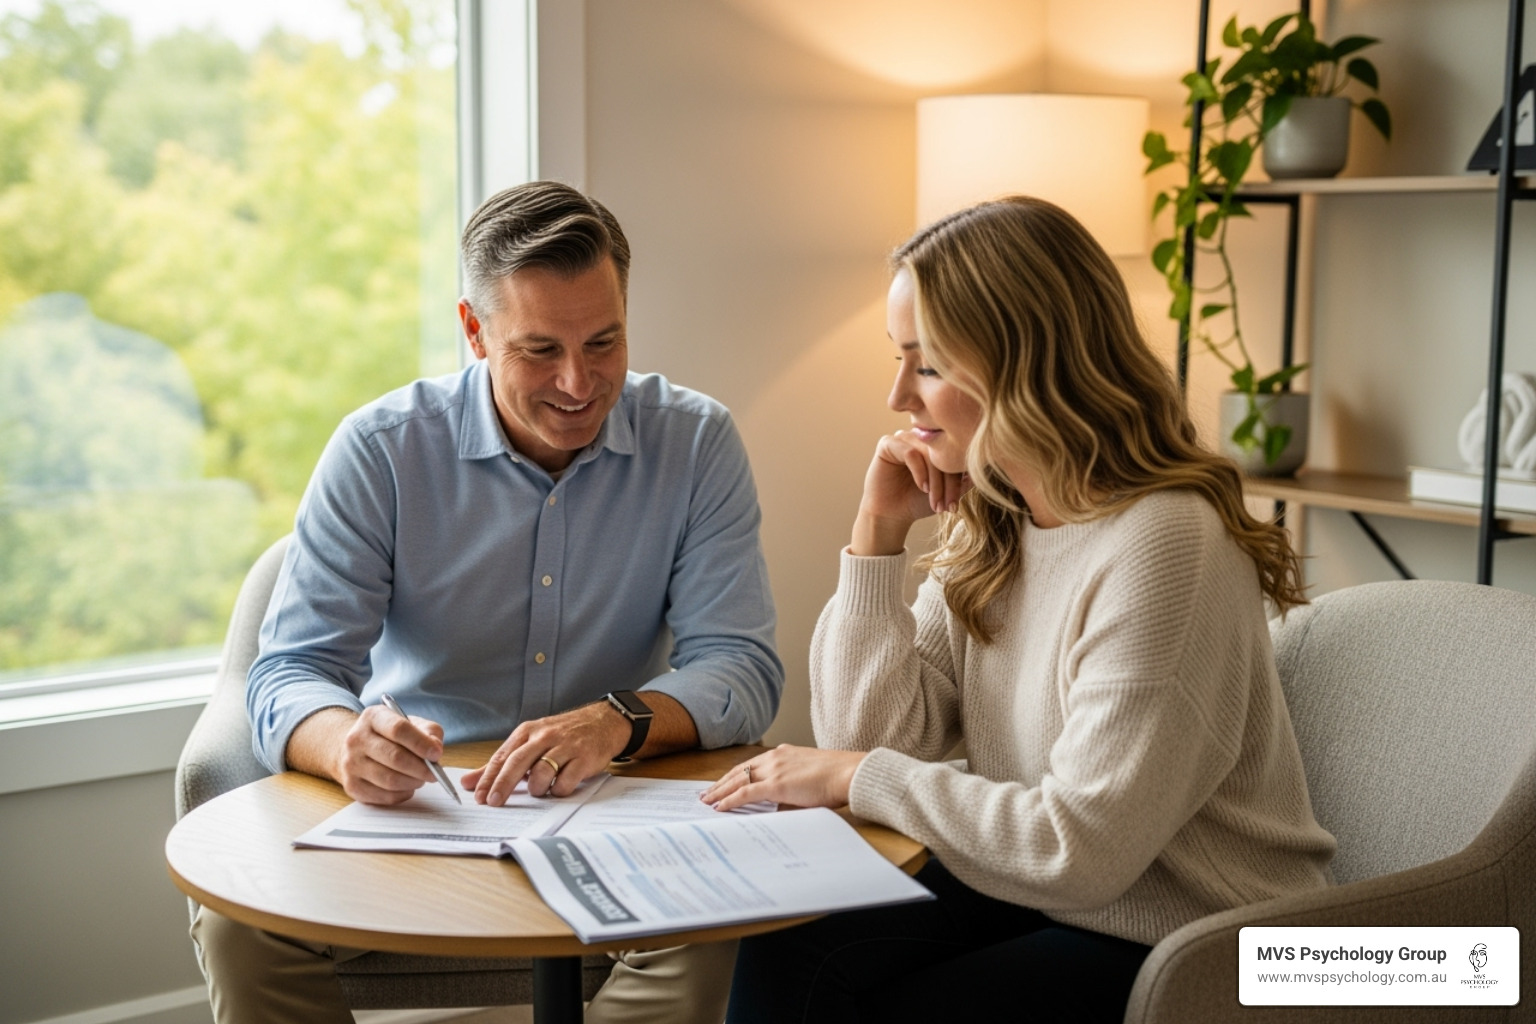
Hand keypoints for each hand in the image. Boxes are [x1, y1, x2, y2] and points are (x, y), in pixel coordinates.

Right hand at [330, 705, 445, 805]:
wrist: (358, 748)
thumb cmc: (391, 736)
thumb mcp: (411, 723)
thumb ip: (429, 732)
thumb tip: (435, 749)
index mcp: (373, 717)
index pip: (398, 729)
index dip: (421, 743)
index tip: (436, 754)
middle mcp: (356, 739)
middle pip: (395, 757)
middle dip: (421, 768)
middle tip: (434, 773)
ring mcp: (351, 764)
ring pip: (390, 780)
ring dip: (413, 782)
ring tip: (420, 778)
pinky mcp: (353, 786)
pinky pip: (385, 796)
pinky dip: (403, 794)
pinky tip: (407, 786)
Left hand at [461, 700, 629, 804]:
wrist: (604, 721)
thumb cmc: (563, 734)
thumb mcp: (531, 741)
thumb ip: (501, 762)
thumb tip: (469, 781)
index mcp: (528, 732)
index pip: (502, 756)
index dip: (489, 778)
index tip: (479, 796)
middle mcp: (544, 736)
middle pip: (517, 763)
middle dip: (503, 785)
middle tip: (493, 802)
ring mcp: (565, 746)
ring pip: (541, 773)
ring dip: (536, 788)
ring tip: (539, 789)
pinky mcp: (584, 758)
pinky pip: (565, 781)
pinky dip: (559, 790)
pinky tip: (560, 786)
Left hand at [700, 744, 866, 811]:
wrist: (849, 773)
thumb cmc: (836, 779)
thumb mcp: (808, 780)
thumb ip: (790, 790)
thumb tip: (776, 807)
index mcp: (783, 754)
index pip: (751, 765)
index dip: (734, 776)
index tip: (723, 784)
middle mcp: (775, 757)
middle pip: (739, 770)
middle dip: (721, 783)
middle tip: (706, 793)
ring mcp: (774, 769)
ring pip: (737, 780)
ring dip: (720, 791)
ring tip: (706, 801)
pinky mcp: (777, 784)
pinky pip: (745, 793)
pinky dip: (730, 800)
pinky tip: (720, 807)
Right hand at [851, 431, 970, 555]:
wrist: (892, 515)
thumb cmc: (918, 502)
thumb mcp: (947, 491)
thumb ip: (965, 479)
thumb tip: (982, 469)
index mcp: (935, 444)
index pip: (955, 451)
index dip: (961, 476)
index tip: (957, 504)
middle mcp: (920, 437)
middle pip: (943, 451)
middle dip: (948, 481)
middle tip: (948, 505)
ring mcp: (904, 438)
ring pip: (928, 452)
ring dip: (935, 480)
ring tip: (935, 501)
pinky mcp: (888, 444)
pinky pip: (910, 452)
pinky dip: (920, 471)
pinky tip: (922, 488)